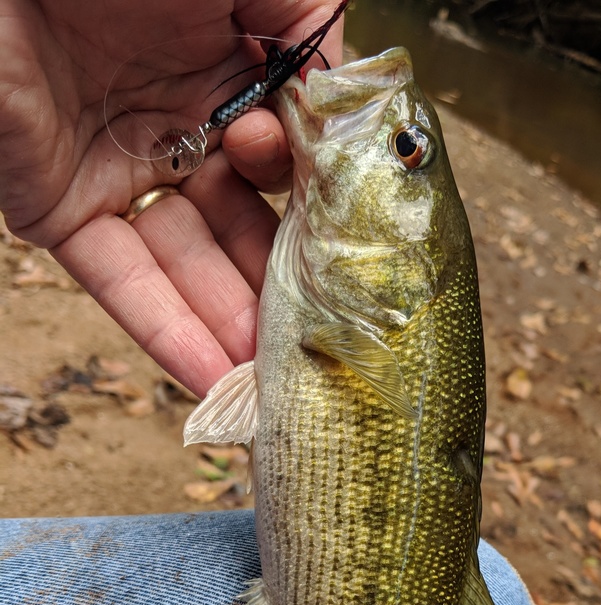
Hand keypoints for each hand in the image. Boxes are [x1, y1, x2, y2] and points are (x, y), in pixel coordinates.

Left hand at [0, 1, 342, 395]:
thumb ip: (310, 34)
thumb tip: (347, 115)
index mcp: (221, 78)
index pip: (280, 166)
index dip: (310, 201)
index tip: (333, 221)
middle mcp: (175, 132)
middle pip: (241, 229)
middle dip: (280, 287)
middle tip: (325, 344)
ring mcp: (117, 174)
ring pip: (186, 266)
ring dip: (230, 326)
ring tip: (276, 380)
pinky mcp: (59, 209)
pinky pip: (120, 280)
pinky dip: (164, 330)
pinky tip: (213, 376)